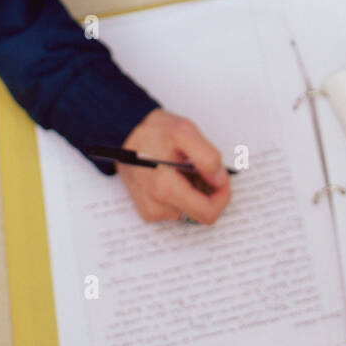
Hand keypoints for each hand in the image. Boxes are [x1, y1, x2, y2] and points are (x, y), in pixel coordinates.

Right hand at [115, 108, 231, 223]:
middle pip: (201, 214)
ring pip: (190, 212)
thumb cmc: (152, 131)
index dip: (222, 195)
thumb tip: (219, 180)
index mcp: (165, 189)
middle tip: (204, 169)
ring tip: (185, 168)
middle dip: (209, 192)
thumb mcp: (185, 132)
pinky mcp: (148, 212)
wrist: (124, 134)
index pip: (208, 213)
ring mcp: (151, 212)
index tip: (220, 177)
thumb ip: (207, 157)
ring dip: (195, 192)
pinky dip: (183, 195)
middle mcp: (156, 207)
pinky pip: (177, 210)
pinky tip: (175, 175)